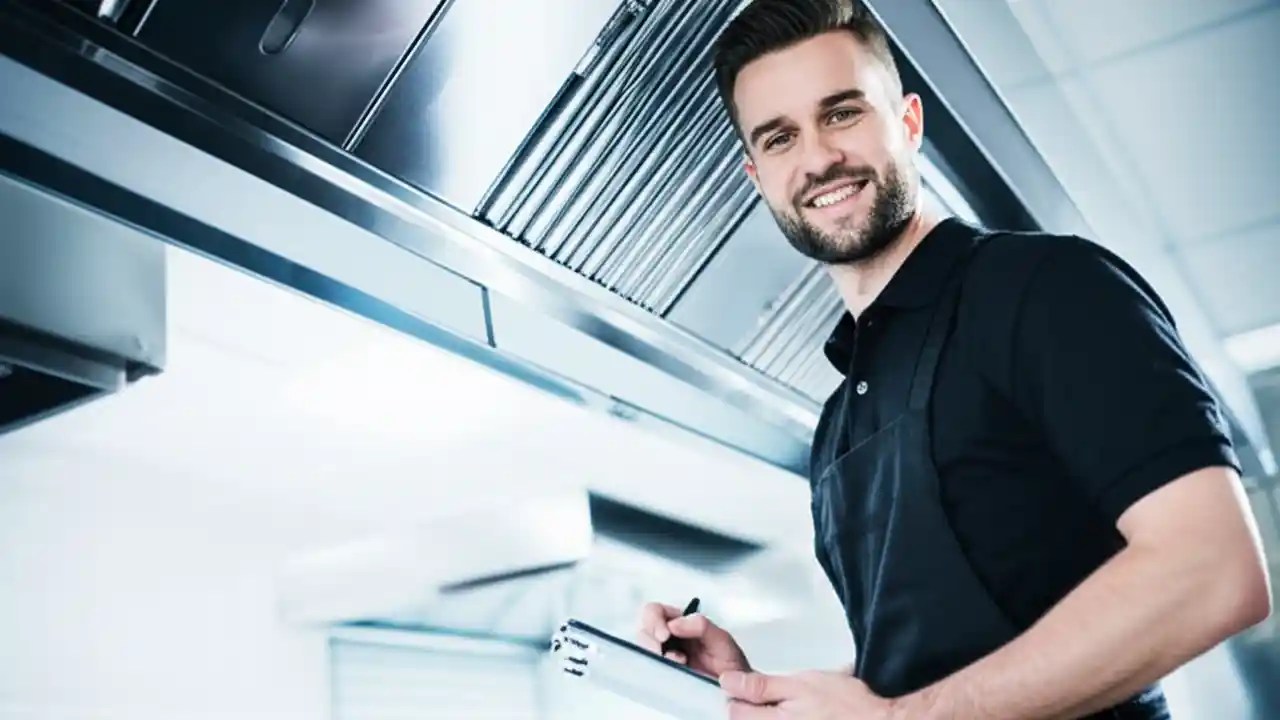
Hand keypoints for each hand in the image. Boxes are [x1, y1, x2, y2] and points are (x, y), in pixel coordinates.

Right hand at [636, 601, 750, 677]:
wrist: (736, 691)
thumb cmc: (731, 665)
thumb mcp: (722, 641)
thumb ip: (702, 626)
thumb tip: (674, 623)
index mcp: (683, 623)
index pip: (657, 612)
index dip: (655, 620)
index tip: (664, 635)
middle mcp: (670, 638)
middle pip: (644, 629)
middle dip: (650, 640)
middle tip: (664, 654)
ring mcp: (665, 656)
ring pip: (644, 649)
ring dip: (655, 656)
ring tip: (678, 664)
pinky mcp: (663, 674)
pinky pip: (649, 668)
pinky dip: (656, 669)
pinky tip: (673, 673)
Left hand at [720, 669, 897, 719]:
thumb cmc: (846, 706)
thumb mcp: (801, 684)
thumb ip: (761, 686)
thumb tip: (728, 681)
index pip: (734, 710)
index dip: (742, 693)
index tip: (757, 687)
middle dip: (758, 707)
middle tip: (781, 698)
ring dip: (774, 714)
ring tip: (797, 710)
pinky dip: (789, 718)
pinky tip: (807, 717)